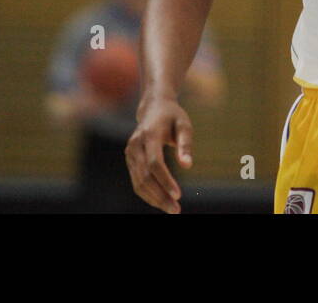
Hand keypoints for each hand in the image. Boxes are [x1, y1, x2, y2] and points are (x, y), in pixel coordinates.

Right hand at [125, 98, 192, 213]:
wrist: (153, 107)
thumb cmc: (173, 116)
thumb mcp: (184, 124)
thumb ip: (186, 144)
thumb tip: (187, 166)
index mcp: (149, 134)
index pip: (154, 163)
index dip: (165, 180)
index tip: (178, 195)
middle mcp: (135, 145)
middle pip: (145, 176)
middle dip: (160, 195)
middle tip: (176, 210)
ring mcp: (130, 153)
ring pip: (138, 182)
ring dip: (154, 198)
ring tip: (171, 209)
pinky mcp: (130, 160)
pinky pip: (136, 181)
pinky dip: (148, 193)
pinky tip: (161, 201)